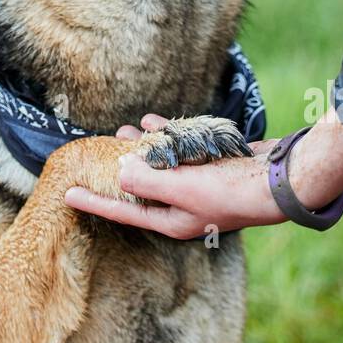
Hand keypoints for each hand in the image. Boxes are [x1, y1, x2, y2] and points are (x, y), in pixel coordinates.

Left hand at [65, 115, 281, 238]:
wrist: (276, 181)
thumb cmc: (228, 191)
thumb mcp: (181, 188)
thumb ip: (146, 181)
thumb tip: (119, 174)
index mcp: (171, 219)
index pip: (122, 211)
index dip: (93, 201)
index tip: (66, 194)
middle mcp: (181, 205)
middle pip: (139, 188)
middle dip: (116, 171)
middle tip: (92, 156)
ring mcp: (196, 185)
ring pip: (158, 165)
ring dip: (139, 149)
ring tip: (120, 132)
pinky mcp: (209, 165)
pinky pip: (179, 150)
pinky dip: (165, 136)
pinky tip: (152, 122)